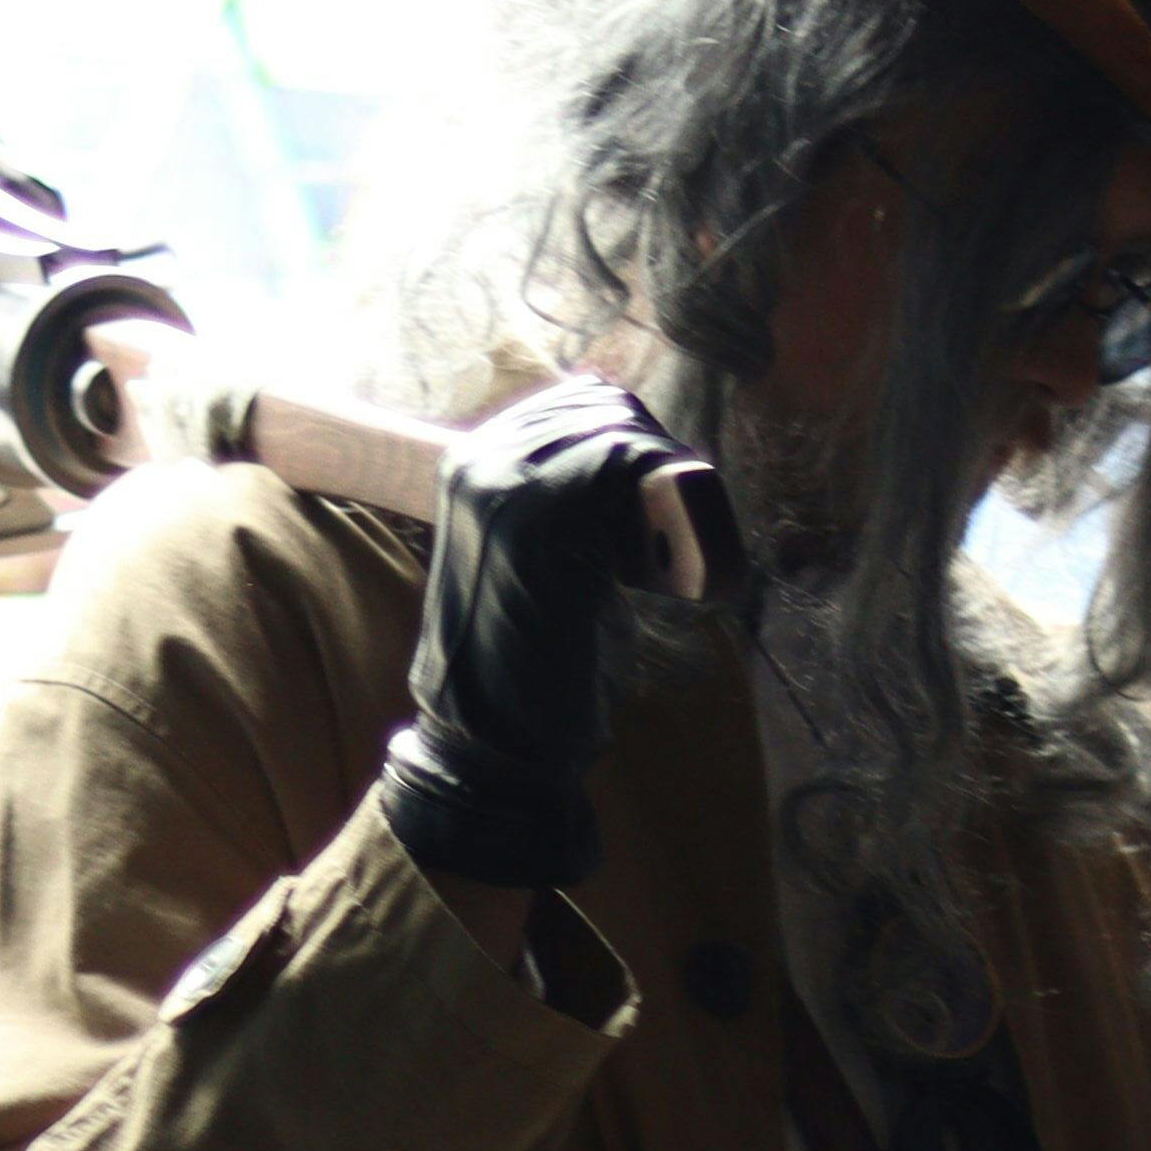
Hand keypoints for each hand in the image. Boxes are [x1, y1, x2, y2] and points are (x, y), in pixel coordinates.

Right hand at [383, 379, 721, 900]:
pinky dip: (676, 511)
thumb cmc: (529, 668)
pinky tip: (674, 577)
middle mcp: (480, 458)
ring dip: (667, 492)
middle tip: (659, 553)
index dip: (637, 453)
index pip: (584, 403)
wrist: (489, 747)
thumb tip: (643, 471)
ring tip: (656, 572)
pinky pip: (630, 464)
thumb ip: (570, 512)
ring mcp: (501, 481)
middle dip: (654, 468)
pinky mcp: (536, 516)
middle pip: (609, 408)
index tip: (648, 528)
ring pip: (623, 432)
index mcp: (474, 463)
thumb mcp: (543, 567)